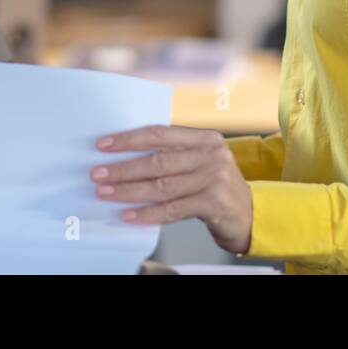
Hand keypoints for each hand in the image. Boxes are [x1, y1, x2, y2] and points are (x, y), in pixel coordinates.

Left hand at [91, 125, 252, 254]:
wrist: (249, 213)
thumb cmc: (215, 186)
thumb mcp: (200, 161)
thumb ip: (174, 154)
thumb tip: (124, 157)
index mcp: (205, 138)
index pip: (160, 133)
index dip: (129, 139)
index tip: (103, 145)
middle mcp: (212, 154)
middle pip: (158, 160)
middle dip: (123, 168)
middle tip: (97, 174)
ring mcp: (215, 178)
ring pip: (162, 185)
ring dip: (129, 190)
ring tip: (106, 193)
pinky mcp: (214, 203)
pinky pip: (172, 209)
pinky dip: (147, 213)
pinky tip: (128, 215)